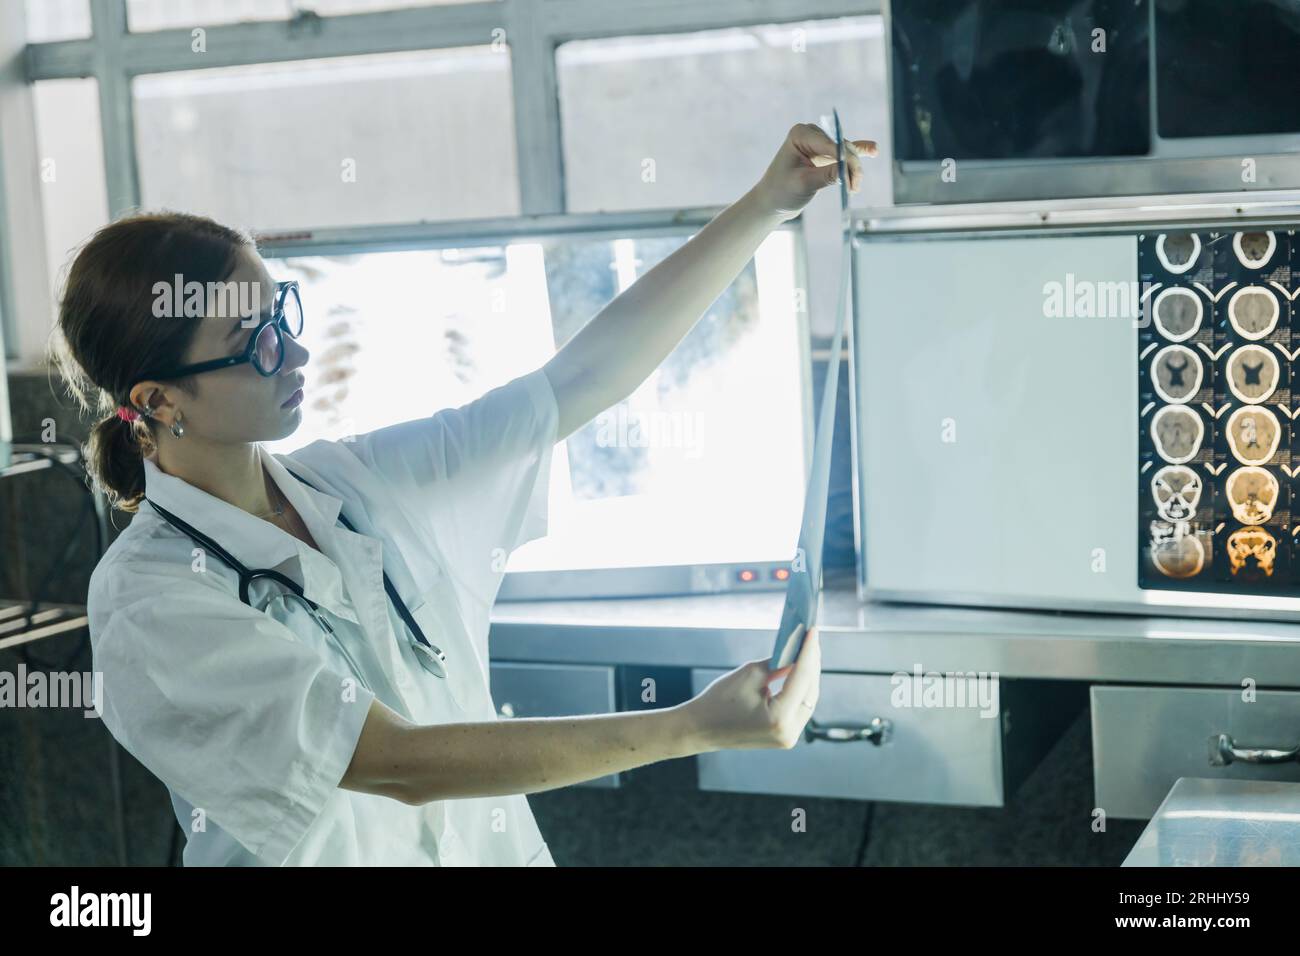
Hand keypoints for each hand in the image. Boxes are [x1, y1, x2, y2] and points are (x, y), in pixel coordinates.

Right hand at [682, 624, 821, 751]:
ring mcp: (788, 738)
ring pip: (807, 699)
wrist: (700, 729)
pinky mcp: (784, 736)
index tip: (813, 631)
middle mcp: (789, 733)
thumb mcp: (750, 674)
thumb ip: (778, 662)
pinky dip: (800, 689)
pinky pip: (799, 708)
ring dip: (808, 675)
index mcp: (779, 718)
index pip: (802, 677)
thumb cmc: (718, 701)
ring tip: (807, 650)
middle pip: (810, 690)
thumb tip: (798, 648)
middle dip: (812, 662)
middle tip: (810, 638)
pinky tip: (800, 670)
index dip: (809, 651)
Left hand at [749, 122, 877, 222]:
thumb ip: (827, 175)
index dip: (845, 160)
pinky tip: (873, 150)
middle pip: (841, 147)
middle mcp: (811, 134)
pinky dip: (857, 155)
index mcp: (801, 134)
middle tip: (855, 188)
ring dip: (854, 169)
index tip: (852, 180)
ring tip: (857, 186)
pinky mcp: (824, 155)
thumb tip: (848, 170)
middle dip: (851, 167)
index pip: (831, 145)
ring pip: (846, 153)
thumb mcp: (804, 184)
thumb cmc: (781, 192)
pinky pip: (844, 154)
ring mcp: (819, 143)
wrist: (771, 202)